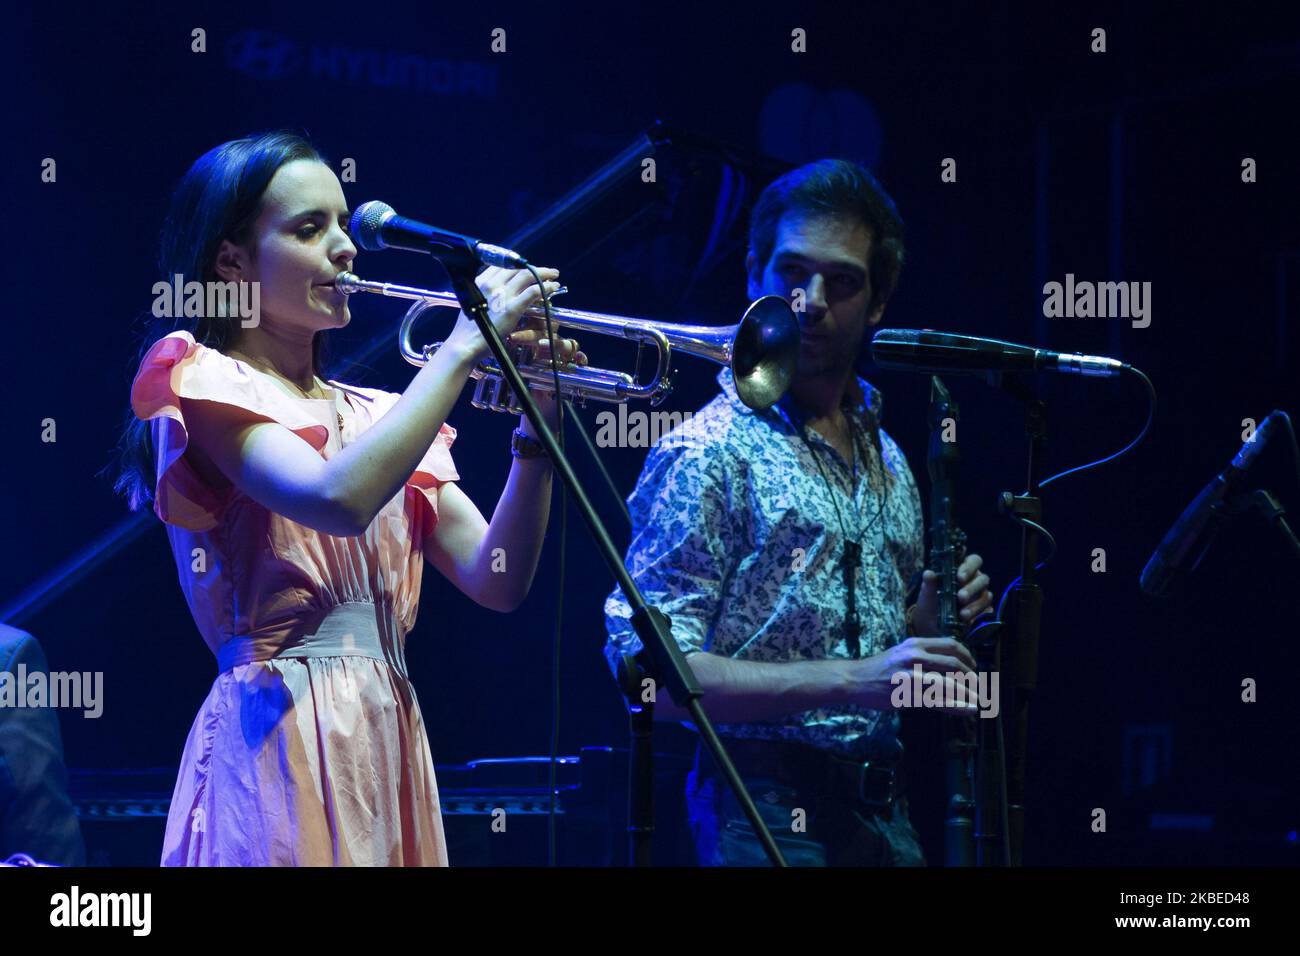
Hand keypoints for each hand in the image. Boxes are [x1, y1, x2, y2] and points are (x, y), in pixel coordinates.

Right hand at [444, 266, 566, 362]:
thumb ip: (483, 294)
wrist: (465, 344)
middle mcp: (491, 285)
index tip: (527, 268)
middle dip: (535, 267)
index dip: (518, 265)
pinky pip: (533, 291)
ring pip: (528, 275)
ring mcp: (502, 296)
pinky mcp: (512, 309)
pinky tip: (553, 288)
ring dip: (544, 273)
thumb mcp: (471, 303)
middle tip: (547, 271)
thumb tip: (495, 292)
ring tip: (554, 276)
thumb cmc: (468, 329)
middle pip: (517, 268)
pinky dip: (546, 287)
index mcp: (480, 283)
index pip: (502, 266)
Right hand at [851, 636, 979, 715]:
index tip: (975, 668)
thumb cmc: (880, 668)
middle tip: (980, 688)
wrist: (854, 679)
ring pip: (948, 683)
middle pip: (954, 664)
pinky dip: (957, 706)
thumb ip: (924, 656)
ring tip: (979, 701)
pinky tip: (968, 710)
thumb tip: (953, 665)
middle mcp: (914, 656)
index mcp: (916, 643)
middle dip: (972, 677)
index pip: (952, 645)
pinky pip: (937, 701)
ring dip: (968, 694)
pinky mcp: (906, 694)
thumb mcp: (902, 653)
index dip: (969, 657)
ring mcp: (910, 675)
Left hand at [912, 552, 993, 635]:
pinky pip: (987, 611)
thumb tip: (928, 573)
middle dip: (972, 588)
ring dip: (975, 605)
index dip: (970, 566)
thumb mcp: (927, 593)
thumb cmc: (931, 602)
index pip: (974, 561)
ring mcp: (980, 596)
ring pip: (986, 595)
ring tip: (962, 614)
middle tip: (960, 597)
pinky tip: (968, 620)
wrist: (930, 625)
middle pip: (983, 578)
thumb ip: (929, 583)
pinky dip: (977, 615)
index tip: (959, 577)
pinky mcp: (983, 611)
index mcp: (963, 569)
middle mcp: (975, 580)